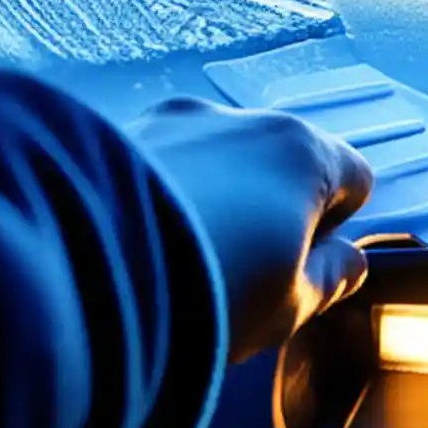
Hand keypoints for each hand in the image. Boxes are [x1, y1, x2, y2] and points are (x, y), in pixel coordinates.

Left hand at [128, 97, 372, 362]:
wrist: (75, 274)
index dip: (337, 223)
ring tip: (179, 262)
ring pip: (216, 158)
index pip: (353, 174)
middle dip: (271, 207)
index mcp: (301, 153)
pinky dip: (159, 193)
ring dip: (213, 197)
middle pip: (280, 161)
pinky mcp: (113, 133)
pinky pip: (159, 162)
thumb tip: (348, 262)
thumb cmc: (202, 293)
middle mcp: (239, 119)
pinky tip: (137, 245)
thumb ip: (331, 279)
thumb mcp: (288, 308)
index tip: (306, 263)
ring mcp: (171, 119)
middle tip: (241, 271)